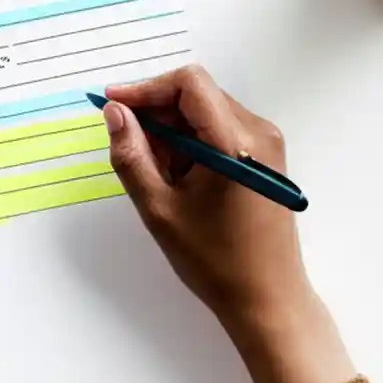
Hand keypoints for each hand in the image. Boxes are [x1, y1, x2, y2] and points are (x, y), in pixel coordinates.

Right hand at [103, 65, 354, 382]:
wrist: (267, 298)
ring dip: (173, 131)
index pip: (189, 83)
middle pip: (197, 94)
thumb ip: (132, 156)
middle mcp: (259, 133)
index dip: (146, 88)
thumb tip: (116, 114)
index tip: (114, 104)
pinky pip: (219, 130)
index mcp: (236, 143)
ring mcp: (266, 144)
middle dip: (157, 112)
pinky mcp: (265, 158)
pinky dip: (191, 143)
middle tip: (129, 146)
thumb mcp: (160, 209)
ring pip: (205, 112)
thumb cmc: (217, 262)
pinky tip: (179, 178)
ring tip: (158, 174)